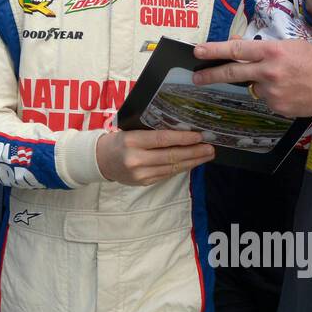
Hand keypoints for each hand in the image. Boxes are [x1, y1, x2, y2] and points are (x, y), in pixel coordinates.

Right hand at [97, 128, 214, 184]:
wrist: (101, 160)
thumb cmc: (120, 140)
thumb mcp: (131, 130)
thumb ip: (152, 131)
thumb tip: (182, 129)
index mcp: (132, 141)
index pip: (162, 139)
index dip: (182, 138)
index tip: (199, 136)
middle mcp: (136, 159)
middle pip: (171, 156)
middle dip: (194, 152)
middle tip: (210, 147)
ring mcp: (141, 174)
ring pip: (172, 168)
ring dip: (192, 161)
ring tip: (207, 155)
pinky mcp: (145, 182)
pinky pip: (168, 174)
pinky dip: (182, 168)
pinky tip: (193, 162)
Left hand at [193, 38, 311, 116]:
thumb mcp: (290, 45)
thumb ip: (263, 48)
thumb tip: (238, 46)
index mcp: (272, 51)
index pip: (236, 49)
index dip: (215, 50)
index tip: (198, 52)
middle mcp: (269, 71)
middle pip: (233, 72)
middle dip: (211, 75)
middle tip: (196, 77)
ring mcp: (272, 92)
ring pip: (254, 88)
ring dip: (261, 84)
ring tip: (285, 81)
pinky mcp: (277, 107)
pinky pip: (266, 100)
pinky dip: (273, 95)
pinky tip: (290, 91)